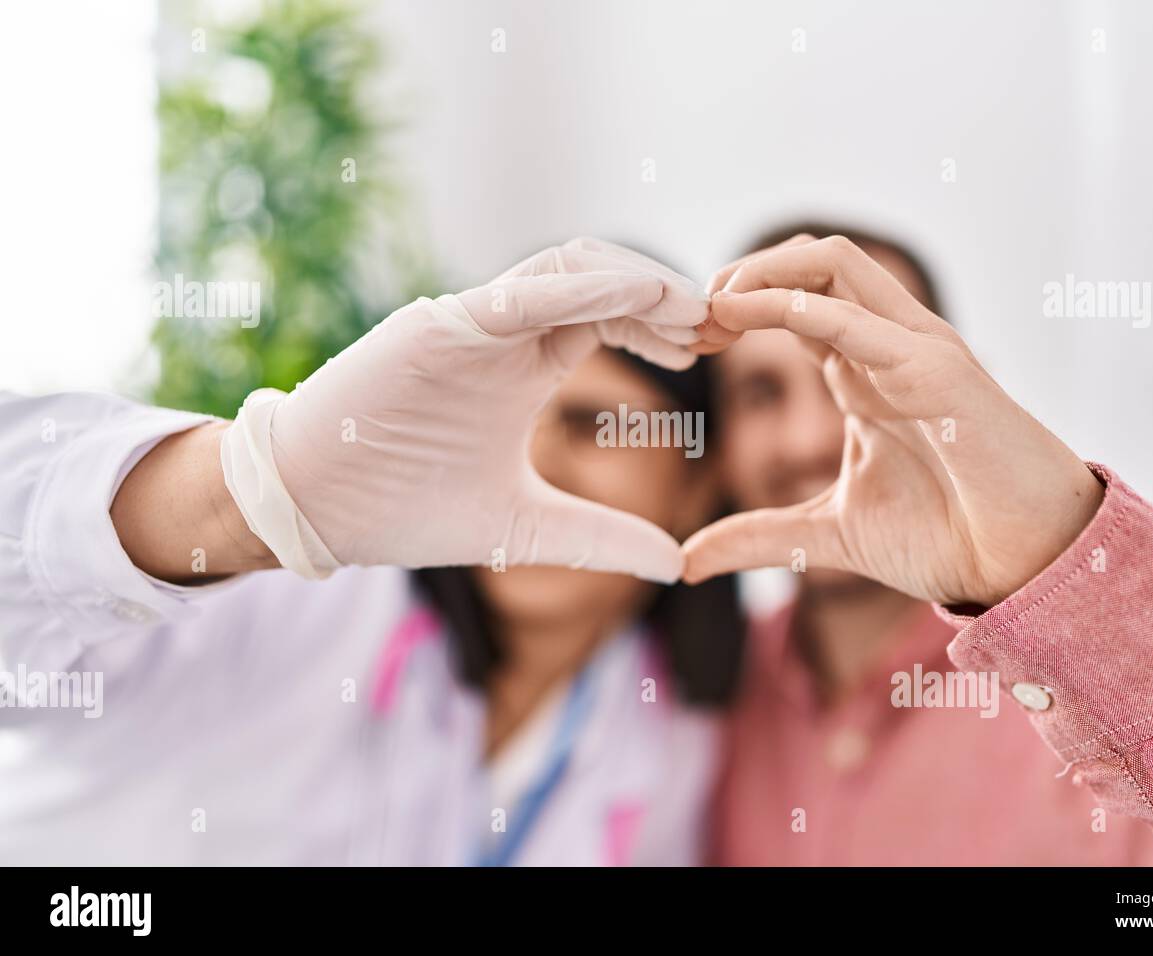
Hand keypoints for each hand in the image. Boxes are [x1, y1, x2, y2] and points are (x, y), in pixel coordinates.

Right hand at [221, 238, 705, 581]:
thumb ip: (598, 536)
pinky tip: (637, 298)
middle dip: (665, 294)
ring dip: (634, 280)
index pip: (611, 317)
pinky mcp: (434, 327)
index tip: (717, 349)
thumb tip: (675, 563)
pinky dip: (580, 289)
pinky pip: (518, 295)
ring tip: (691, 309)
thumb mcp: (523, 526)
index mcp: (526, 365)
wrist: (315, 511)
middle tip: (724, 321)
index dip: (666, 324)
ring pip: (566, 268)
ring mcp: (468, 323)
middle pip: (601, 281)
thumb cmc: (405, 508)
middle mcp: (503, 332)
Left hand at [683, 236, 1102, 605]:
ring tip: (713, 305)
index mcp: (862, 373)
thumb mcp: (828, 533)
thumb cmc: (945, 535)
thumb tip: (688, 559)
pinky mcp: (938, 368)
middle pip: (809, 266)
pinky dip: (795, 307)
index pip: (792, 305)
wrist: (1023, 565)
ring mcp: (914, 349)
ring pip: (833, 265)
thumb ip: (759, 536)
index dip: (734, 310)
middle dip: (740, 276)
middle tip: (690, 318)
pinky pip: (859, 319)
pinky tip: (747, 316)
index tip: (687, 341)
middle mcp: (885, 347)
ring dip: (762, 273)